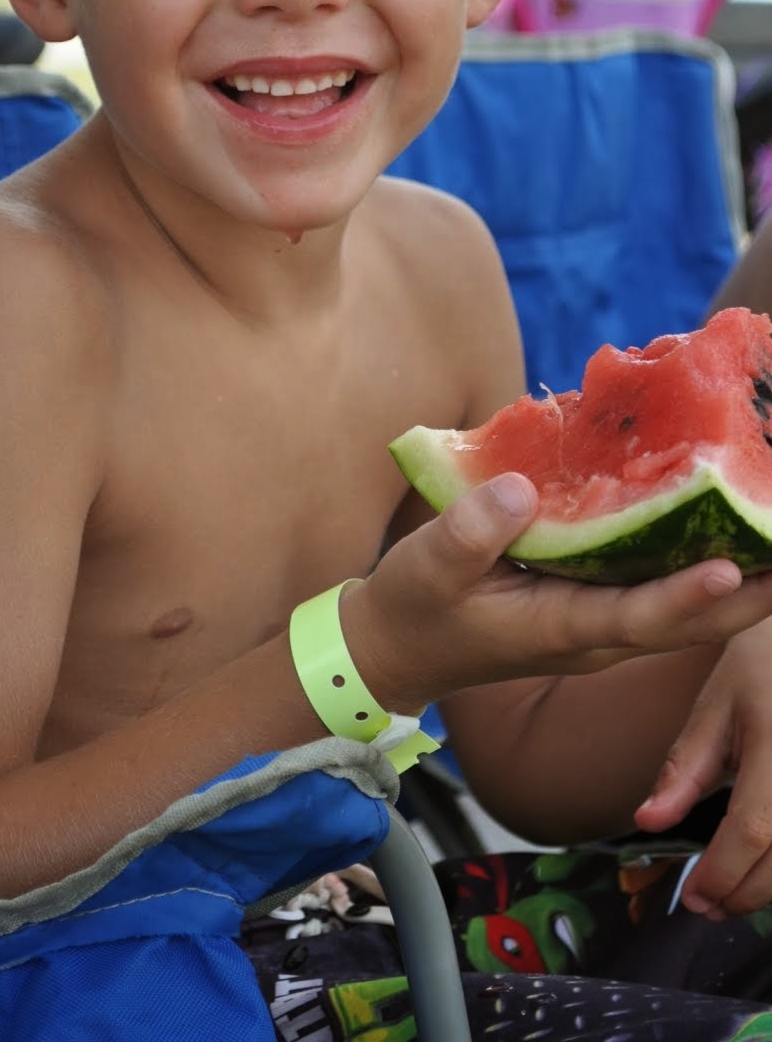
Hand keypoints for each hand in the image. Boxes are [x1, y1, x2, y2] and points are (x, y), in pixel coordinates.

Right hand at [344, 474, 771, 714]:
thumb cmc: (413, 609)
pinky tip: (724, 513)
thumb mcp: (425, 569)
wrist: (400, 648)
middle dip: (752, 591)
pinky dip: (700, 553)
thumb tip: (519, 488)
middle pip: (690, 622)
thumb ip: (468, 533)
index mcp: (559, 630)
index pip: (637, 618)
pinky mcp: (596, 599)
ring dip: (744, 575)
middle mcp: (596, 633)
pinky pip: (662, 582)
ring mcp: (601, 620)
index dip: (686, 597)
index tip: (736, 569)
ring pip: (688, 605)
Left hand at [634, 615, 771, 918]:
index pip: (754, 830)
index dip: (723, 874)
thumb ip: (685, 767)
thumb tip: (647, 822)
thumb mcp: (717, 704)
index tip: (693, 898)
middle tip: (707, 905)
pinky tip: (764, 867)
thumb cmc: (763, 664)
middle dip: (745, 892)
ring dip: (770, 887)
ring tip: (733, 894)